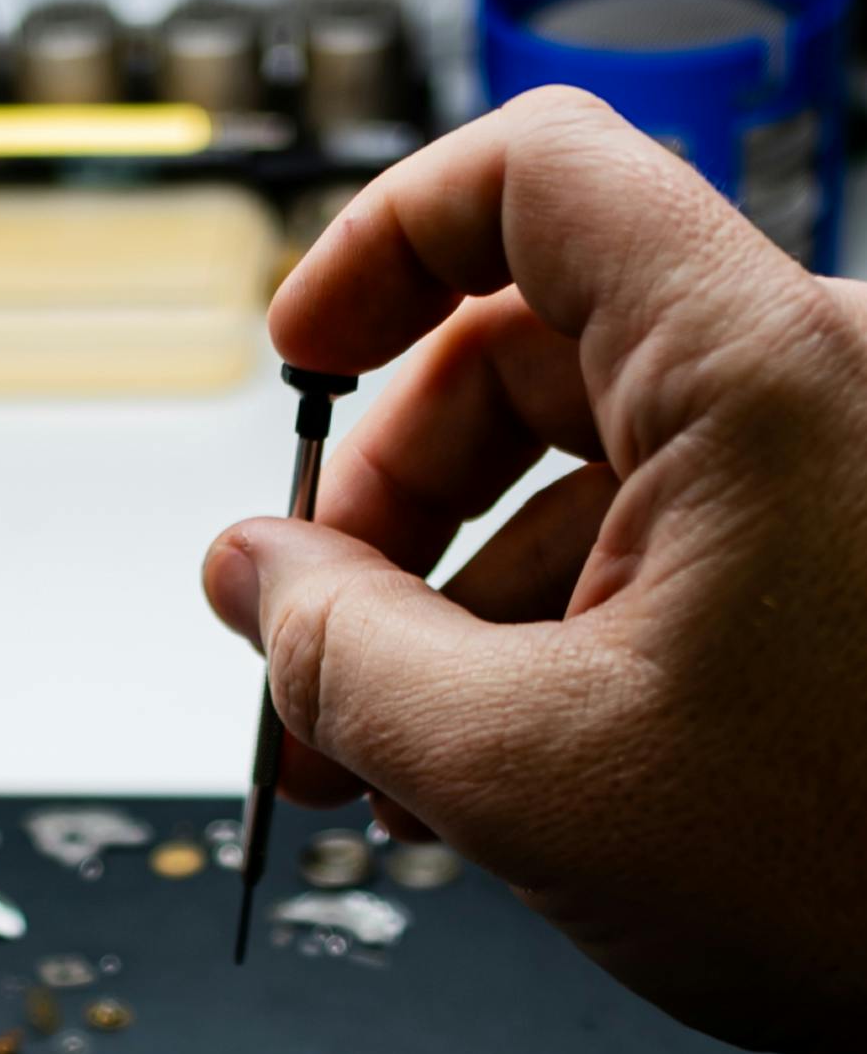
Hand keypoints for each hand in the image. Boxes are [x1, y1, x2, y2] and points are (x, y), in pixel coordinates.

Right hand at [203, 87, 866, 1053]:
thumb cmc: (852, 873)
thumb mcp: (526, 771)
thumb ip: (342, 656)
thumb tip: (247, 576)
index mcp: (747, 373)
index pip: (531, 180)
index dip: (379, 245)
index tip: (299, 358)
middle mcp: (804, 390)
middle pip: (521, 356)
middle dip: (386, 515)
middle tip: (306, 654)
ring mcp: (823, 479)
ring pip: (573, 480)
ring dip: (447, 613)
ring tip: (380, 768)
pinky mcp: (829, 565)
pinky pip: (648, 556)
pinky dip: (542, 645)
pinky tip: (478, 776)